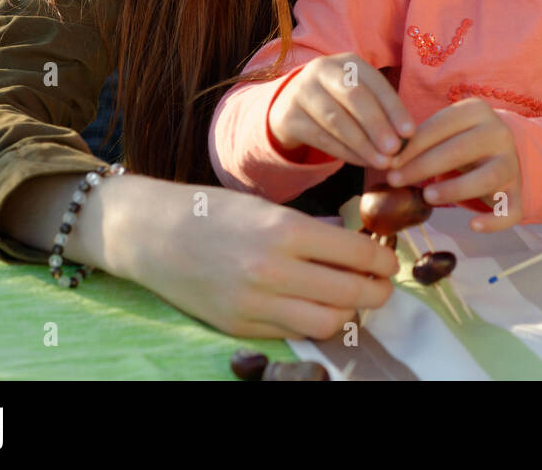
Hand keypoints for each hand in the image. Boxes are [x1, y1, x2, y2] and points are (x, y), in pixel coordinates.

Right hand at [108, 176, 400, 338]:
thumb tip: (357, 250)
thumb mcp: (268, 208)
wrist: (152, 234)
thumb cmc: (213, 212)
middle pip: (351, 293)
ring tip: (353, 298)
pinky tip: (319, 308)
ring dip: (350, 312)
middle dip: (378, 291)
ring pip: (328, 321)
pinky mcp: (241, 327)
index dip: (383, 261)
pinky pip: (296, 332)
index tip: (390, 261)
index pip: (357, 254)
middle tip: (383, 285)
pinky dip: (315, 322)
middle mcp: (274, 270)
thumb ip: (310, 231)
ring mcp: (256, 304)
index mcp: (285, 230)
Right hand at [268, 53, 416, 168]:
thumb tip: (406, 138)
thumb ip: (381, 112)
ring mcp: (301, 91)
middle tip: (395, 149)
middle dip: (377, 124)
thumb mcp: (359, 96)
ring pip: (336, 119)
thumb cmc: (339, 102)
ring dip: (363, 144)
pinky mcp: (288, 116)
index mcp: (347, 61)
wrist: (291, 106)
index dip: (393, 107)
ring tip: (382, 162)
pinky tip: (362, 162)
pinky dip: (345, 152)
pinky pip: (321, 137)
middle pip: (353, 96)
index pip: (374, 82)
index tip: (409, 132)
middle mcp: (321, 70)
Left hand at [385, 97, 521, 231]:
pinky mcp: (517, 192)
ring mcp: (511, 163)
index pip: (441, 125)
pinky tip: (474, 226)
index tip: (389, 163)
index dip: (413, 146)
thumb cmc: (459, 142)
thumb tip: (387, 160)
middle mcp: (499, 133)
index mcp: (477, 111)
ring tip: (427, 197)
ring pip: (488, 177)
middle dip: (424, 166)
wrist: (499, 153)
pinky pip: (511, 209)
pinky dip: (495, 220)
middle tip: (395, 180)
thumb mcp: (442, 133)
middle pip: (461, 150)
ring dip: (456, 189)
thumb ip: (419, 142)